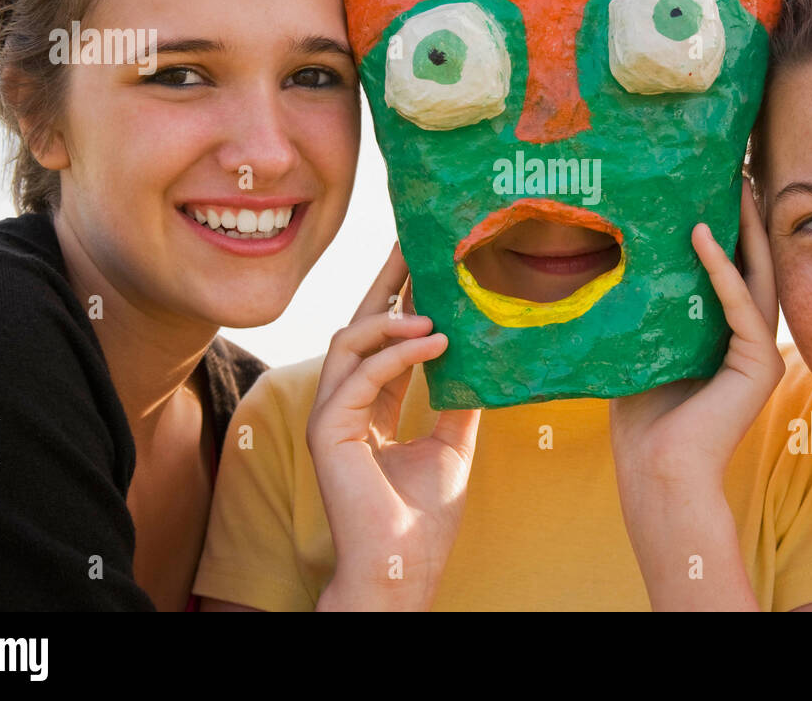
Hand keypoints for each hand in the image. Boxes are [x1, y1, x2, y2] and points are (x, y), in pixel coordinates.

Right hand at [306, 244, 480, 610]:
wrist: (402, 565)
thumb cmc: (423, 517)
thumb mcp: (452, 444)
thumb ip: (458, 400)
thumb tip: (484, 358)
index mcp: (368, 408)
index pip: (381, 340)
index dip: (400, 301)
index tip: (422, 264)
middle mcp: (343, 405)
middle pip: (358, 327)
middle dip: (384, 285)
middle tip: (411, 245)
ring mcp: (329, 416)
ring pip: (348, 343)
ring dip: (391, 319)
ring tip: (435, 309)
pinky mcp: (326, 431)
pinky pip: (359, 376)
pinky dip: (396, 354)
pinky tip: (435, 342)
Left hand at [609, 182, 782, 609]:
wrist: (657, 470)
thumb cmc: (642, 415)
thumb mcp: (642, 344)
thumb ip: (646, 305)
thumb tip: (617, 251)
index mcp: (728, 336)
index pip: (734, 270)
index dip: (729, 227)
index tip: (715, 183)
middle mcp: (752, 340)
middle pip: (756, 263)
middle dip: (747, 215)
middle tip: (736, 167)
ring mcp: (761, 352)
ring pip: (758, 275)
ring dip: (745, 228)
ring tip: (734, 182)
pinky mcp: (759, 363)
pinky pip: (741, 303)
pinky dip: (722, 267)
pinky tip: (704, 232)